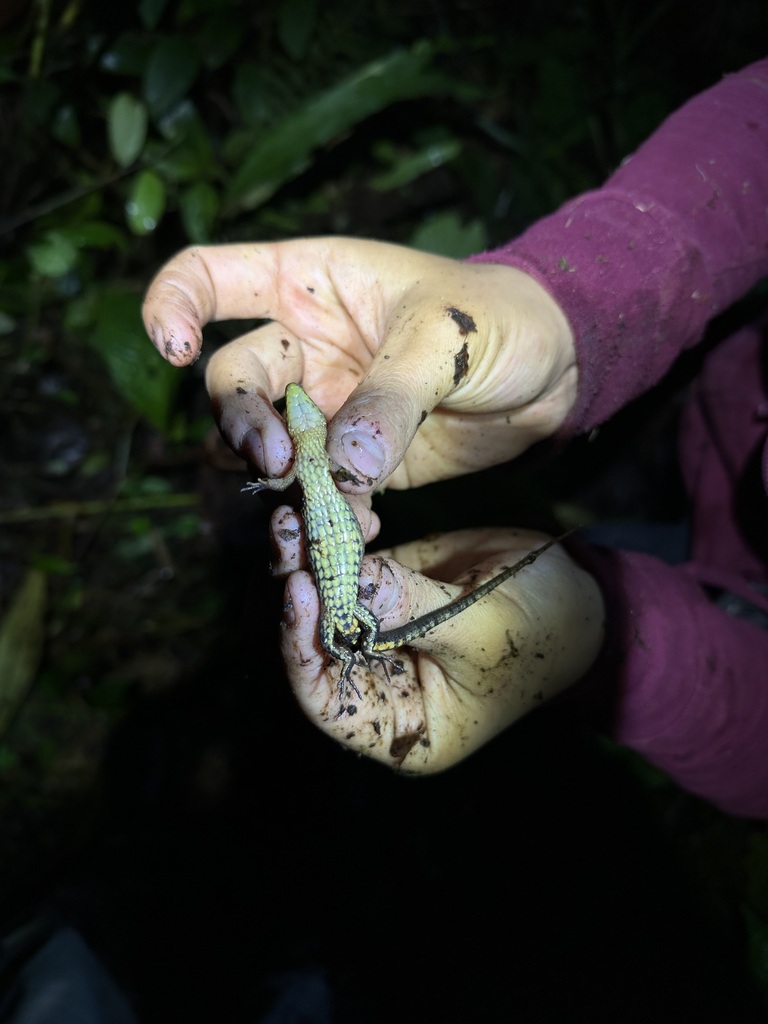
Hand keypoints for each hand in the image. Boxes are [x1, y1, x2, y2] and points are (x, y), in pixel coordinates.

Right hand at [142, 238, 576, 491]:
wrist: (556, 372)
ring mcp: (327, 405)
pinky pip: (317, 489)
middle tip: (280, 462)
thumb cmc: (501, 318)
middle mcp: (304, 344)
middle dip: (242, 424)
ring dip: (282, 480)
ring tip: (320, 505)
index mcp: (308, 282)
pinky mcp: (355, 459)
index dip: (169, 305)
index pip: (206, 275)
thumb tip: (341, 466)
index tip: (174, 351)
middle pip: (230, 382)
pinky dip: (326, 512)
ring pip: (267, 445)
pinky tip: (357, 525)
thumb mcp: (447, 337)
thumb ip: (391, 396)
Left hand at [269, 519, 603, 771]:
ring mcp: (376, 633)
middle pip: (314, 642)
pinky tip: (323, 507)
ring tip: (293, 514)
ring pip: (321, 600)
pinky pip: (345, 568)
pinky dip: (331, 540)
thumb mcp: (480, 627)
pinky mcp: (384, 589)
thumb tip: (344, 578)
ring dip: (305, 557)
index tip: (299, 590)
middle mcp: (376, 684)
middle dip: (297, 589)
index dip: (302, 648)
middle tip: (287, 532)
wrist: (580, 592)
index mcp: (399, 725)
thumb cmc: (544, 632)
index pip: (326, 700)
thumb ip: (410, 609)